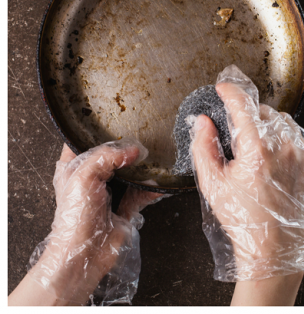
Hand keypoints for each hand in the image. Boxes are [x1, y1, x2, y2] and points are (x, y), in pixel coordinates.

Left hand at [10, 140, 164, 304]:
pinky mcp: (125, 207)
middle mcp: (91, 178)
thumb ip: (106, 156)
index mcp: (73, 167)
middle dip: (127, 149)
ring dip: (143, 169)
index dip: (95, 130)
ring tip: (154, 160)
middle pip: (112, 155)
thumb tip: (132, 150)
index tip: (114, 122)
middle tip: (141, 139)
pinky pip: (143, 193)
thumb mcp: (83, 176)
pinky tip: (158, 184)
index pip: (82, 141)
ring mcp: (110, 192)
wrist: (84, 253)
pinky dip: (152, 189)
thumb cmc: (74, 217)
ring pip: (131, 173)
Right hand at [191, 65, 303, 283]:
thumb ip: (203, 147)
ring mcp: (303, 154)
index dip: (231, 91)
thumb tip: (202, 121)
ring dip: (269, 126)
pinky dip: (287, 140)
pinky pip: (300, 138)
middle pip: (265, 112)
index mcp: (257, 149)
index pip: (244, 105)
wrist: (274, 245)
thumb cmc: (243, 217)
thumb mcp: (212, 183)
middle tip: (238, 135)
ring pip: (285, 122)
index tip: (224, 87)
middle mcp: (284, 147)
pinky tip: (275, 158)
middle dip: (249, 116)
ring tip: (257, 149)